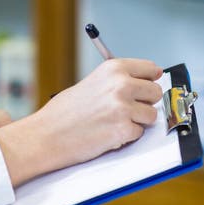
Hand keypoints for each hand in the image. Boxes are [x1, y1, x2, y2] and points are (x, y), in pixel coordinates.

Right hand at [0, 58, 162, 187]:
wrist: (48, 134)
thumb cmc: (65, 111)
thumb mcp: (92, 83)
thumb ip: (117, 81)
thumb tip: (144, 84)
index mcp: (113, 68)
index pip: (151, 69)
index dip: (150, 79)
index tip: (149, 84)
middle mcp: (121, 84)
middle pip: (156, 92)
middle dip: (145, 102)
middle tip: (127, 109)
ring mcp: (124, 107)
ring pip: (151, 115)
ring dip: (137, 121)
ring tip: (113, 121)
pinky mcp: (124, 129)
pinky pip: (140, 133)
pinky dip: (127, 136)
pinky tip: (109, 132)